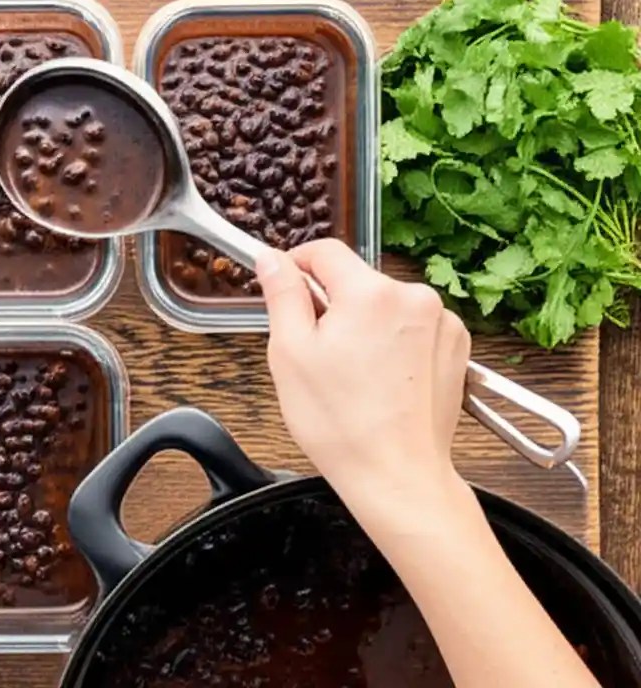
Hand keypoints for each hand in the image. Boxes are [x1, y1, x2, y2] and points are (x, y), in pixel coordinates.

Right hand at [256, 239, 471, 516]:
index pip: (325, 251)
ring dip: (364, 324)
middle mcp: (413, 298)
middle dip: (332, 306)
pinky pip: (411, 326)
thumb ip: (282, 295)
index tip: (285, 283)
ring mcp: (440, 322)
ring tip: (352, 373)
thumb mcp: (290, 354)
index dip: (297, 263)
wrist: (398, 475)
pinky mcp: (454, 346)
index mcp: (369, 293)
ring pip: (384, 304)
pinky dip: (393, 342)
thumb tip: (272, 260)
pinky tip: (379, 379)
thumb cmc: (342, 425)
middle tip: (316, 351)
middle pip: (356, 280)